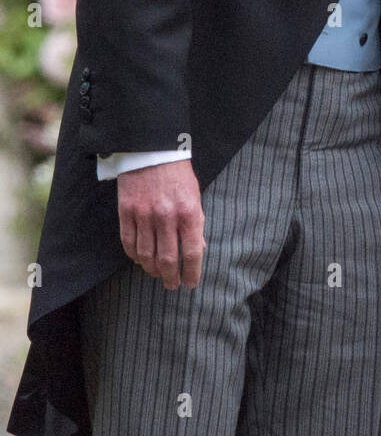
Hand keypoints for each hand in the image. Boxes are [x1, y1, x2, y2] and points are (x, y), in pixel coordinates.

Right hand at [117, 158, 205, 289]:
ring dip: (152, 270)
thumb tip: (199, 249)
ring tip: (157, 274)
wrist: (151, 150)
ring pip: (146, 255)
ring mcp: (144, 215)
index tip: (191, 283)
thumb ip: (196, 223)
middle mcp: (166, 216)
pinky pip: (128, 242)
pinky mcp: (126, 211)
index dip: (192, 272)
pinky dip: (134, 256)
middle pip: (168, 259)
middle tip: (172, 285)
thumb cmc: (177, 174)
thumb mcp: (195, 196)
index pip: (192, 252)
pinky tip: (140, 260)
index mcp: (189, 212)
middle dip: (171, 278)